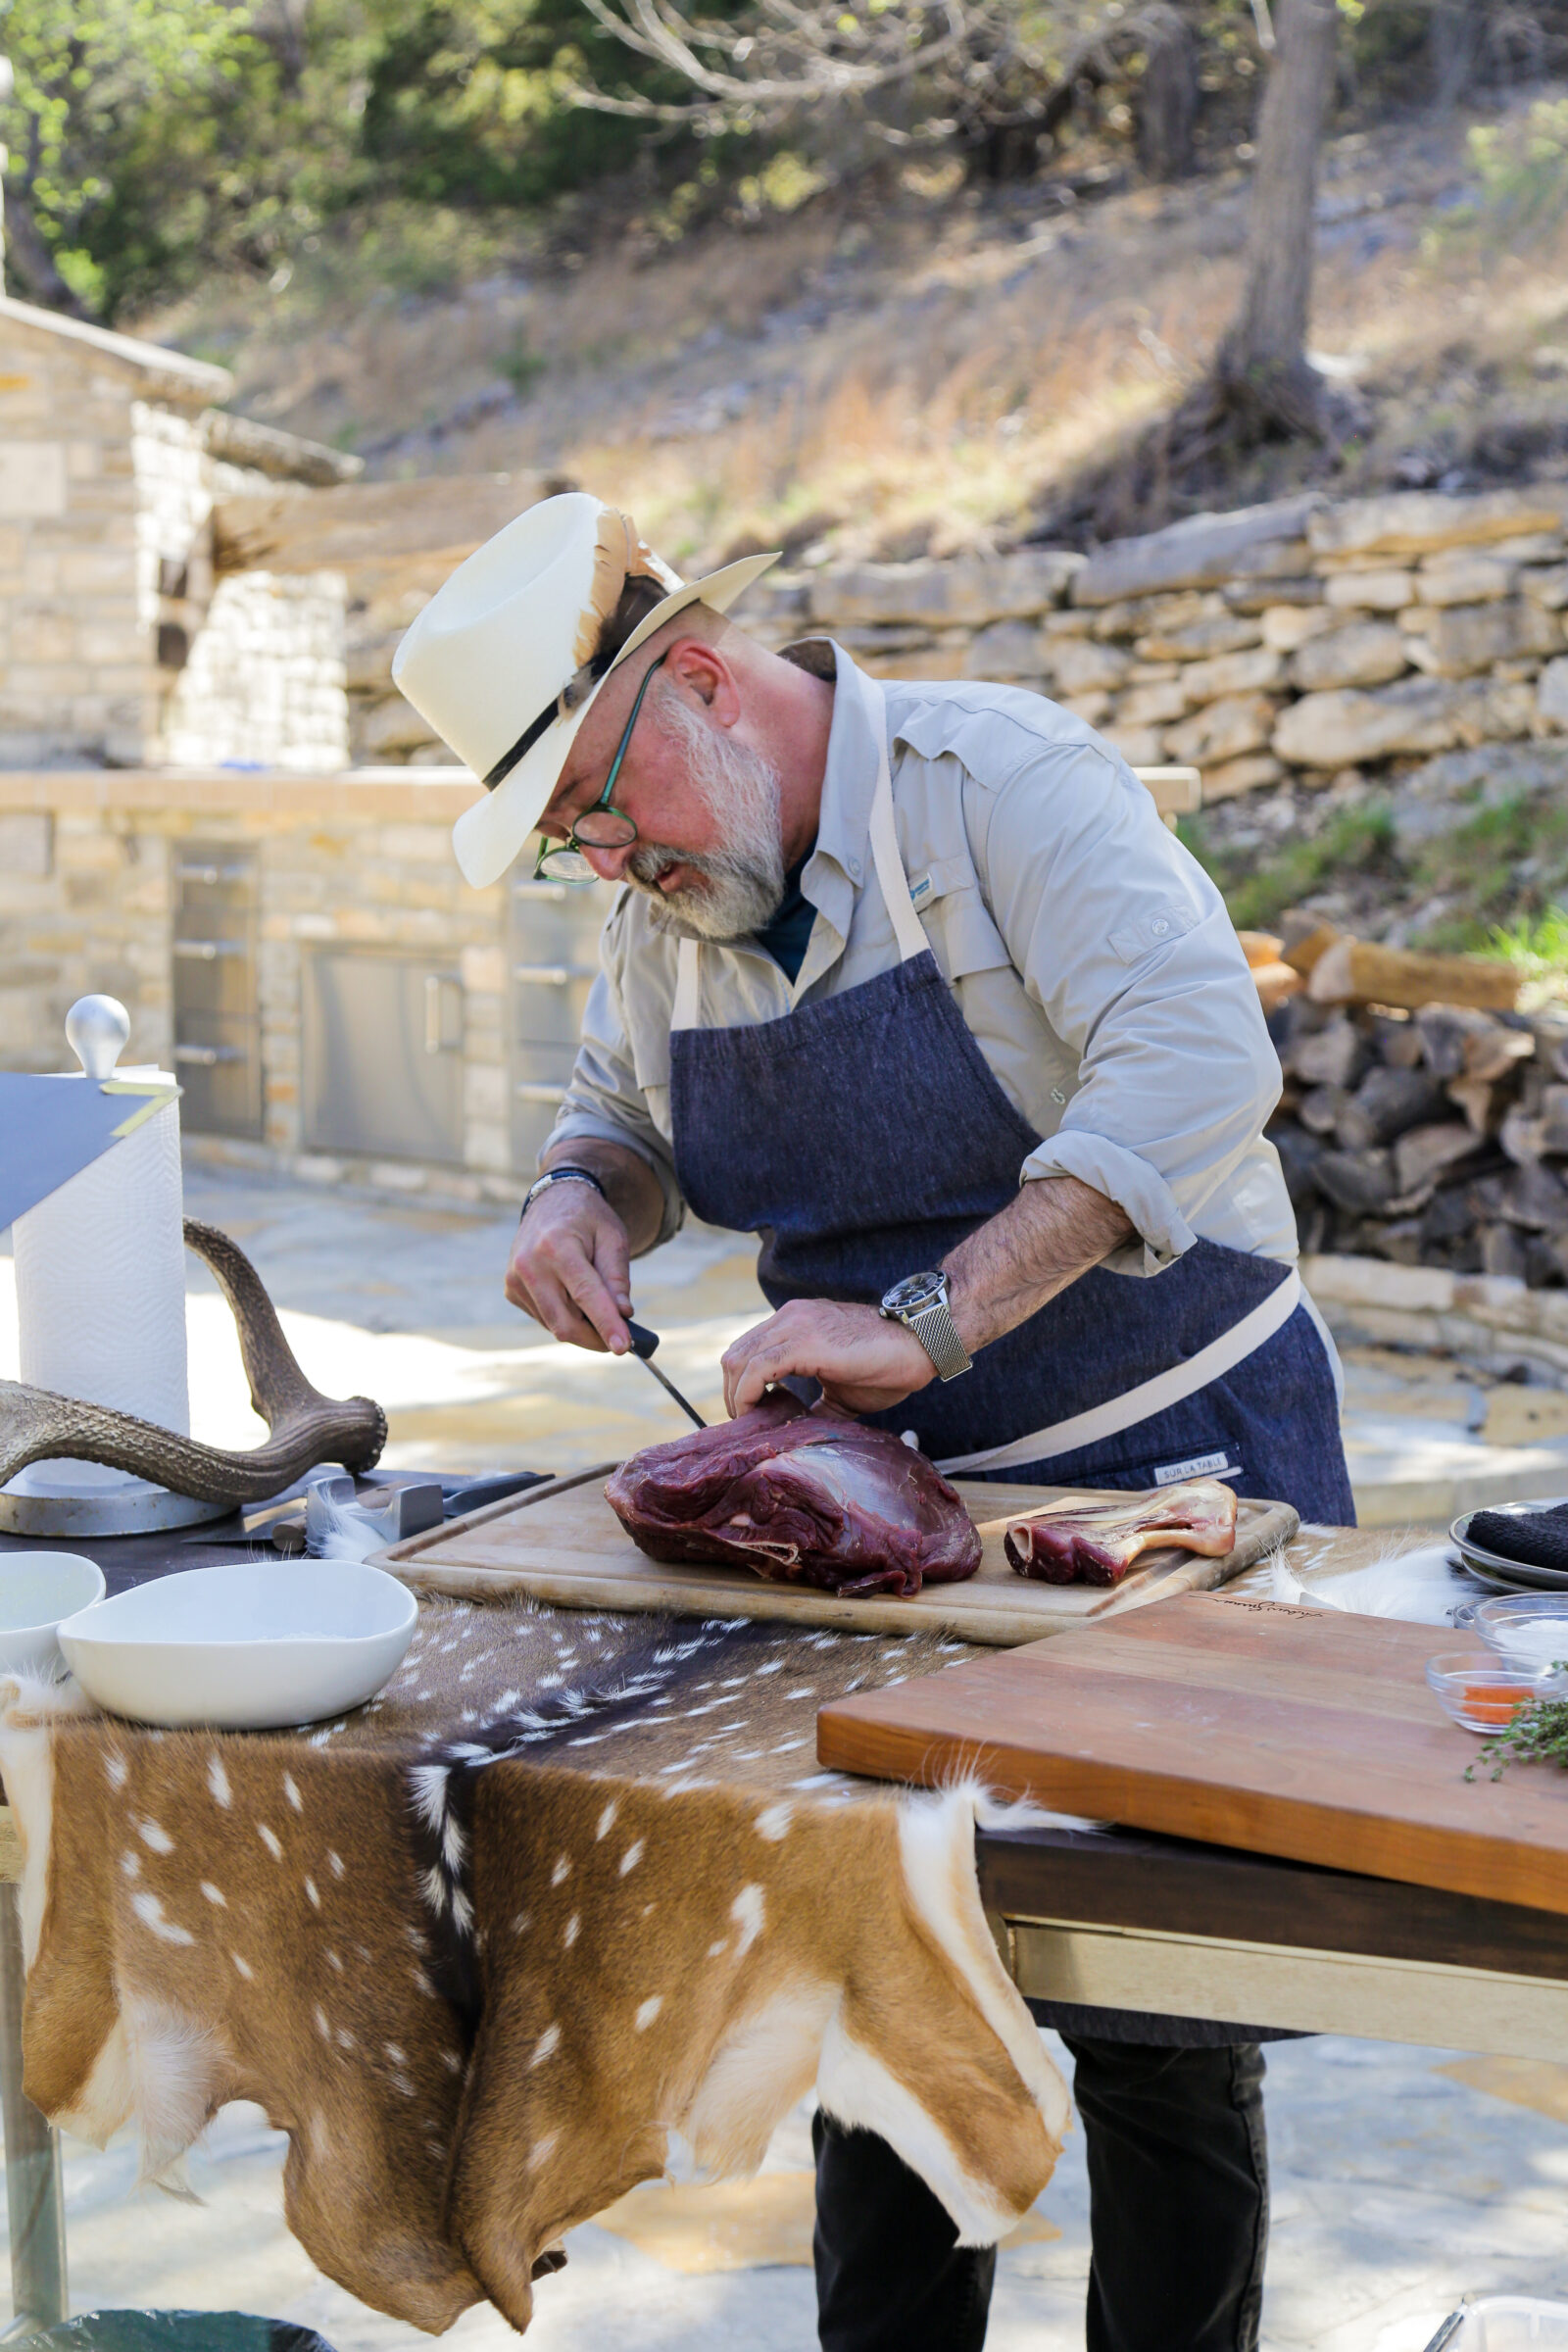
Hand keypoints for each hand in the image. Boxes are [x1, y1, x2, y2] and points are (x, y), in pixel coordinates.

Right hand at [506, 1184, 633, 1354]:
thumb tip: (623, 1314)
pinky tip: (571, 1293)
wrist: (552, 1202)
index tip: (624, 1347)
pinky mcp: (511, 1290)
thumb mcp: (613, 1237)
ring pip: (555, 1325)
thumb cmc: (588, 1219)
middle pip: (565, 1322)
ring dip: (582, 1326)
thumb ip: (617, 1277)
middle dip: (595, 1337)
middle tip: (621, 1338)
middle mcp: (529, 1264)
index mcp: (556, 1246)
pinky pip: (545, 1318)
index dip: (606, 1324)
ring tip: (597, 1303)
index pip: (585, 1295)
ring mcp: (515, 1279)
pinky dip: (565, 1316)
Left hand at [721, 1299, 935, 1417]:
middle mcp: (789, 1317)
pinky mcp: (803, 1342)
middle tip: (747, 1425)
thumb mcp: (841, 1389)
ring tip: (751, 1424)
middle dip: (732, 1394)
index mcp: (795, 1322)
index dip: (739, 1385)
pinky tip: (757, 1414)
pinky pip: (755, 1369)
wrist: (920, 1344)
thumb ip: (815, 1405)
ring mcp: (794, 1325)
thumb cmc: (888, 1365)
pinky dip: (746, 1395)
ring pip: (737, 1360)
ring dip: (736, 1398)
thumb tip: (797, 1433)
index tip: (751, 1415)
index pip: (748, 1350)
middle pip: (734, 1355)